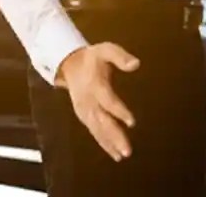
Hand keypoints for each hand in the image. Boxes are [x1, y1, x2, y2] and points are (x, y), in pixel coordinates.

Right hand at [54, 43, 139, 161]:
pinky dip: (104, 143)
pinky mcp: (84, 116)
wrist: (69, 64)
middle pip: (102, 121)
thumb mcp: (106, 49)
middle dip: (114, 136)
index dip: (119, 111)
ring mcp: (85, 110)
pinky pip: (95, 131)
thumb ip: (120, 56)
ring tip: (122, 155)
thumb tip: (136, 64)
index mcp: (94, 85)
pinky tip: (115, 153)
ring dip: (110, 143)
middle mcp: (88, 101)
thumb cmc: (93, 57)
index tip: (132, 122)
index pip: (107, 100)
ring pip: (98, 129)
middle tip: (127, 150)